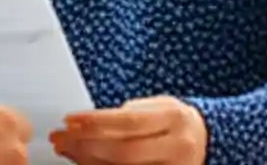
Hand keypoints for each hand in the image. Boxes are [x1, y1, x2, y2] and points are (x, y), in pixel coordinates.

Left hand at [49, 96, 207, 164]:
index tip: (69, 120)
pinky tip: (85, 162)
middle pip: (124, 151)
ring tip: (66, 149)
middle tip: (60, 138)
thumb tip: (79, 125)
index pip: (129, 121)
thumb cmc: (171, 121)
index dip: (95, 122)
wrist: (205, 139)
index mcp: (173, 118)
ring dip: (88, 161)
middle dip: (86, 145)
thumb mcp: (154, 107)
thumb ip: (124, 116)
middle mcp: (178, 147)